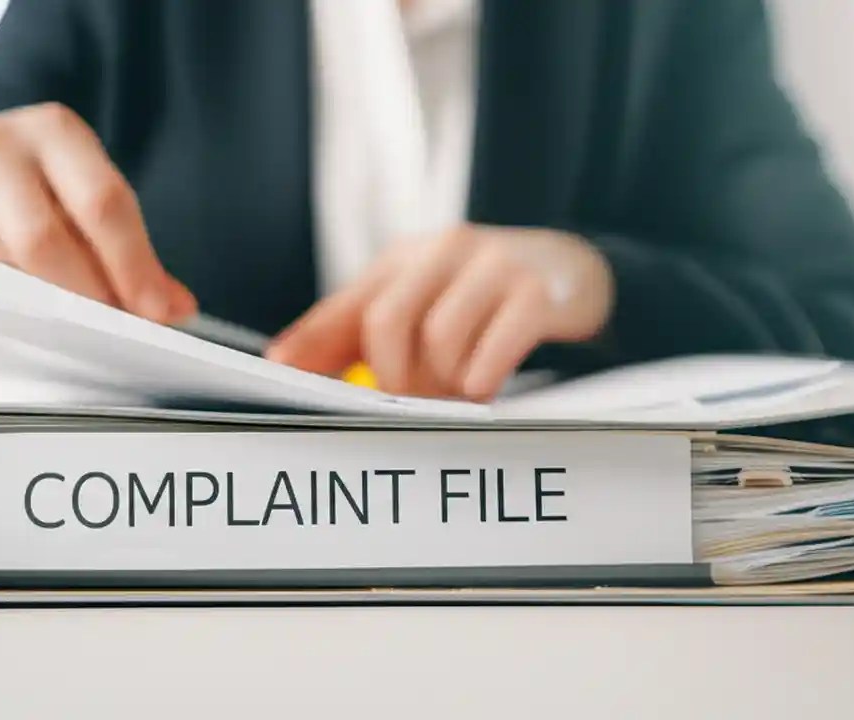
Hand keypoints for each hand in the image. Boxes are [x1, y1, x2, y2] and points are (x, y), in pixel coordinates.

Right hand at [0, 102, 195, 322]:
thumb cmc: (35, 190)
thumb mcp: (86, 198)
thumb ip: (131, 252)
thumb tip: (175, 310)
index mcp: (52, 130)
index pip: (101, 203)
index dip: (131, 265)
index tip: (155, 314)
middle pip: (42, 242)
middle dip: (82, 300)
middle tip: (109, 339)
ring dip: (36, 319)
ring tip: (67, 342)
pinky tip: (11, 330)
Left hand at [267, 224, 613, 399]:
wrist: (570, 271)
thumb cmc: (482, 296)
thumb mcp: (422, 300)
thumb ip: (358, 332)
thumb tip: (285, 362)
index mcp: (406, 259)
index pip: (349, 304)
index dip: (312, 343)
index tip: (283, 375)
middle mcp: (443, 253)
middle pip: (387, 320)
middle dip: (392, 377)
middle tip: (410, 404)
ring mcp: (492, 267)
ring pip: (440, 336)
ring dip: (443, 383)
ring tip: (458, 396)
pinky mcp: (536, 291)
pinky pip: (497, 341)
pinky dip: (482, 374)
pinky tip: (483, 387)